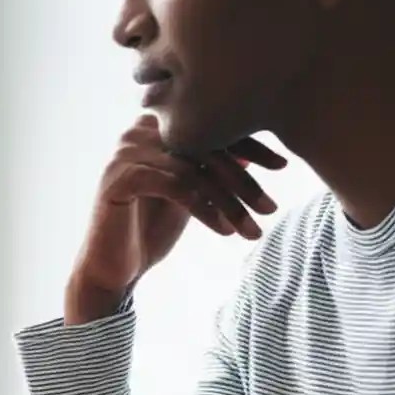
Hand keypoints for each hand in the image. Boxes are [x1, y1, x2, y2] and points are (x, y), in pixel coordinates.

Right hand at [65, 114, 286, 323]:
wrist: (112, 267)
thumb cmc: (150, 229)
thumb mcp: (190, 194)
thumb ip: (211, 169)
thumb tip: (251, 153)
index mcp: (156, 127)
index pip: (210, 127)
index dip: (250, 146)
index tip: (282, 166)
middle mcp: (139, 131)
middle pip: (205, 147)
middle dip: (243, 180)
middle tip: (271, 208)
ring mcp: (126, 152)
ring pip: (194, 170)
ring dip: (230, 202)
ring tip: (254, 230)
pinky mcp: (120, 177)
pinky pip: (176, 187)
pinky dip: (205, 209)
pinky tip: (225, 231)